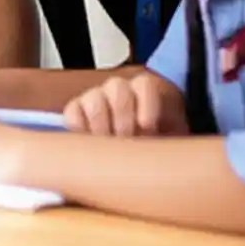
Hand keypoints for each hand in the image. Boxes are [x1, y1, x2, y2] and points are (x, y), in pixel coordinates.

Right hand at [63, 72, 187, 136]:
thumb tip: (170, 145)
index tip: (148, 125)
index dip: (146, 103)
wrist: (136, 161)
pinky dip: (79, 127)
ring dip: (102, 124)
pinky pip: (73, 112)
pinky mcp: (75, 111)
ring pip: (94, 100)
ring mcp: (94, 98)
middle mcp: (119, 91)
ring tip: (109, 146)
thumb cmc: (157, 148)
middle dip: (123, 119)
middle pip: (118, 89)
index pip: (144, 84)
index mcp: (146, 92)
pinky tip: (90, 141)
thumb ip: (171, 139)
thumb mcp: (171, 141)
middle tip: (127, 141)